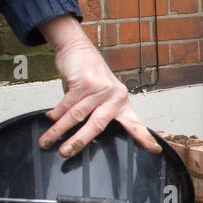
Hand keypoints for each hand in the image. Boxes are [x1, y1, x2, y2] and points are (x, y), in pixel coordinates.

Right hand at [36, 16, 162, 157]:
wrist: (78, 49)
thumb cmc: (88, 76)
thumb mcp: (99, 96)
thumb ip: (95, 114)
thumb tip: (80, 138)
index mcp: (121, 103)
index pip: (135, 123)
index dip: (144, 138)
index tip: (154, 150)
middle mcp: (115, 96)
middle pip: (97, 125)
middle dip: (79, 141)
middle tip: (66, 153)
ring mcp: (100, 88)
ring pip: (77, 115)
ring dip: (59, 130)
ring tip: (47, 141)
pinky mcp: (85, 82)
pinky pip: (66, 104)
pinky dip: (56, 113)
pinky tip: (49, 118)